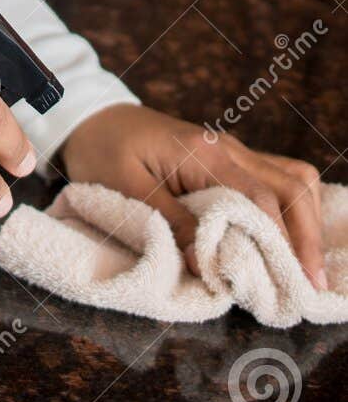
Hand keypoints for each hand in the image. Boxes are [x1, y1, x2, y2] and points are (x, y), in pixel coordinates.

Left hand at [60, 103, 326, 290]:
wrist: (91, 116)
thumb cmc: (103, 151)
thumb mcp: (126, 189)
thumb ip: (170, 222)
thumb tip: (207, 264)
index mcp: (204, 153)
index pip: (259, 199)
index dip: (280, 243)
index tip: (290, 284)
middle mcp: (228, 148)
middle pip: (291, 186)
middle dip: (306, 237)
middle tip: (309, 285)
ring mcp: (232, 151)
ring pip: (292, 178)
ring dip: (304, 222)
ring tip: (303, 267)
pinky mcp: (228, 159)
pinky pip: (275, 178)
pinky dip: (290, 209)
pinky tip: (289, 239)